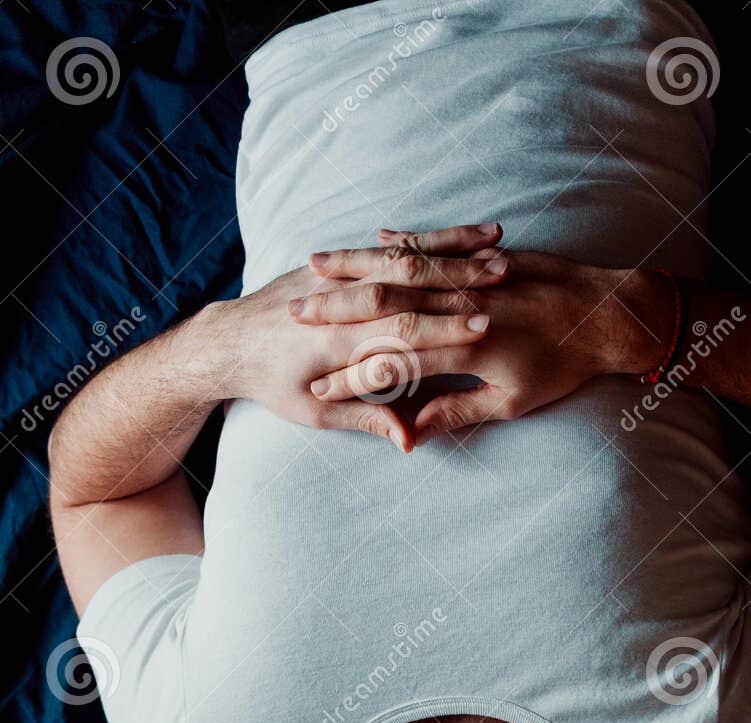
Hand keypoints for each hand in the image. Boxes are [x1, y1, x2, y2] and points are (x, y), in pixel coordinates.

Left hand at [219, 224, 509, 449]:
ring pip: (409, 258)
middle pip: (414, 287)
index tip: (487, 329)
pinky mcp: (345, 264)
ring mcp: (346, 276)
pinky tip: (472, 237)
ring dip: (456, 255)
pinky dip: (435, 242)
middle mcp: (348, 301)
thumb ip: (368, 420)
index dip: (447, 329)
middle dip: (463, 282)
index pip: (405, 331)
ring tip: (502, 255)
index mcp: (343, 340)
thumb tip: (410, 440)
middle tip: (510, 278)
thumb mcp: (315, 414)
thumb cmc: (271, 383)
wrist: (225, 341)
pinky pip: (395, 247)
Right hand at [292, 230, 673, 440]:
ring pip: (401, 267)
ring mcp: (473, 273)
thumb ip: (458, 412)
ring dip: (354, 269)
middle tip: (289, 318)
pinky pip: (434, 243)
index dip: (349, 377)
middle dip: (332, 313)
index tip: (311, 387)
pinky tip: (373, 238)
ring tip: (313, 271)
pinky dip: (403, 241)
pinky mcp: (478, 251)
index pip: (393, 363)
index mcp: (465, 348)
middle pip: (382, 308)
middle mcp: (462, 304)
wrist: (612, 314)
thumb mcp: (512, 402)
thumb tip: (412, 436)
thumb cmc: (563, 366)